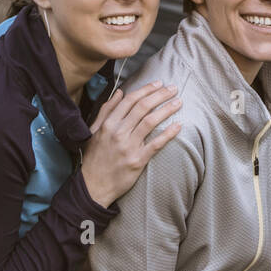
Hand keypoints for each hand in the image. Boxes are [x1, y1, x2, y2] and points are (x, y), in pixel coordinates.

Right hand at [81, 81, 181, 207]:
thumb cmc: (94, 157)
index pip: (130, 100)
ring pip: (151, 122)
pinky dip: (168, 134)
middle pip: (143, 107)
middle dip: (160, 95)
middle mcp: (118, 132)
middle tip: (173, 88)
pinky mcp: (137, 161)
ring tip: (178, 102)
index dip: (146, 89)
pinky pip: (156, 144)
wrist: (92, 186)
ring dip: (167, 109)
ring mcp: (128, 147)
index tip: (159, 83)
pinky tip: (178, 126)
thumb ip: (106, 111)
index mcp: (108, 124)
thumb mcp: (93, 131)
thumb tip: (120, 93)